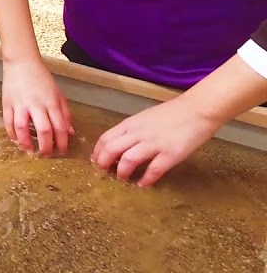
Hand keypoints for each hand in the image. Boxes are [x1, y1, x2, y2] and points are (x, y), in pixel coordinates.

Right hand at [1, 58, 73, 156]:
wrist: (22, 63)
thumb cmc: (42, 79)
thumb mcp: (58, 94)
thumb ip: (65, 113)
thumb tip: (69, 133)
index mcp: (51, 102)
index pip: (59, 127)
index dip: (61, 143)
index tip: (61, 151)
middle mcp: (36, 104)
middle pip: (43, 130)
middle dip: (46, 147)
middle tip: (46, 155)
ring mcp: (20, 104)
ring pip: (22, 128)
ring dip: (26, 143)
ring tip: (29, 151)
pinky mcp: (7, 103)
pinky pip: (8, 121)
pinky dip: (11, 133)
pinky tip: (16, 140)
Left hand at [91, 97, 220, 186]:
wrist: (197, 109)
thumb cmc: (172, 113)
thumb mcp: (145, 118)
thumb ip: (133, 130)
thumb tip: (122, 144)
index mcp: (131, 124)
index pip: (106, 138)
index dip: (98, 151)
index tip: (96, 161)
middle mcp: (138, 133)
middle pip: (112, 149)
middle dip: (104, 163)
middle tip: (104, 172)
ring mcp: (154, 144)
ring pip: (128, 160)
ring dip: (122, 172)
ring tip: (122, 178)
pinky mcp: (170, 154)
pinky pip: (153, 170)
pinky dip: (146, 179)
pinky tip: (143, 184)